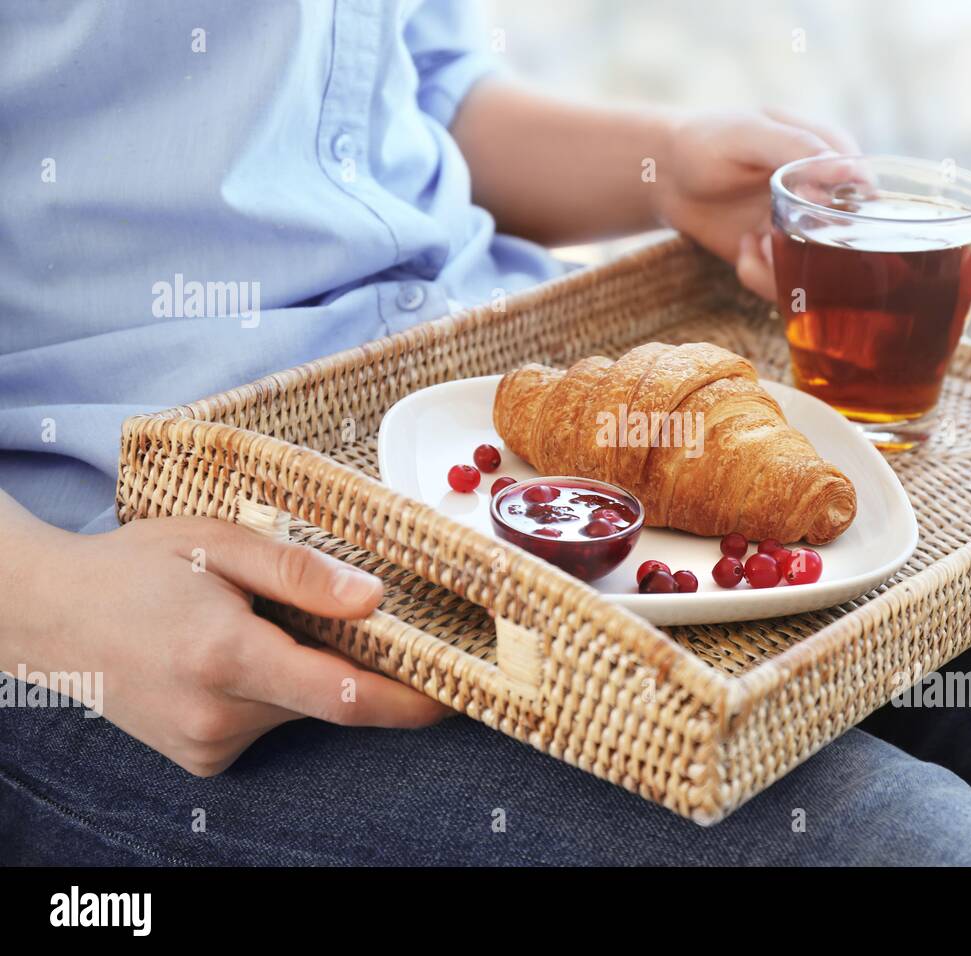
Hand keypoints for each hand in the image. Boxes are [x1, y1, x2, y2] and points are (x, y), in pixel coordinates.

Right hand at [15, 516, 447, 775]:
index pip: (344, 695)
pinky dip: (272, 690)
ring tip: (255, 623)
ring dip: (304, 672)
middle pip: (327, 700)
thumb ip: (300, 573)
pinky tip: (232, 654)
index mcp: (227, 656)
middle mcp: (218, 714)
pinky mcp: (200, 759)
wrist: (51, 617)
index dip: (410, 701)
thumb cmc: (136, 568)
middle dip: (356, 666)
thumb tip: (376, 599)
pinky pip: (267, 724)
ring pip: (299, 710)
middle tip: (351, 617)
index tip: (458, 697)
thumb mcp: (219, 544)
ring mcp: (206, 745)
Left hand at [654, 107, 858, 300]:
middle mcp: (825, 194)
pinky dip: (764, 276)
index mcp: (829, 151)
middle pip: (852, 236)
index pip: (865, 186)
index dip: (848, 206)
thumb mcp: (749, 133)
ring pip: (822, 269)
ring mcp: (803, 228)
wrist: (664, 175)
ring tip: (756, 245)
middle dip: (819, 248)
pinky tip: (745, 250)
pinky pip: (787, 284)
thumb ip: (797, 146)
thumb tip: (851, 171)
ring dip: (787, 266)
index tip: (812, 208)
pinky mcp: (778, 257)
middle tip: (776, 235)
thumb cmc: (706, 140)